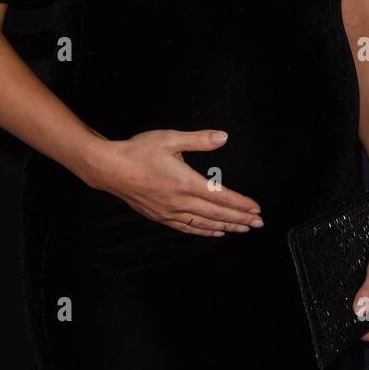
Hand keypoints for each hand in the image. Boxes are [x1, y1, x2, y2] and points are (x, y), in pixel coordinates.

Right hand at [84, 128, 263, 236]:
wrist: (110, 168)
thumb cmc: (139, 151)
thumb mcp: (170, 138)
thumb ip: (199, 140)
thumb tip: (223, 137)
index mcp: (186, 183)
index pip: (221, 197)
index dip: (241, 204)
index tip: (256, 208)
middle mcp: (180, 202)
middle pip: (216, 214)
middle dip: (240, 219)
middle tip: (258, 223)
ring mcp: (170, 212)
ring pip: (203, 224)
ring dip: (225, 227)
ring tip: (242, 229)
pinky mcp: (160, 216)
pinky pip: (187, 228)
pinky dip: (204, 231)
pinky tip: (214, 232)